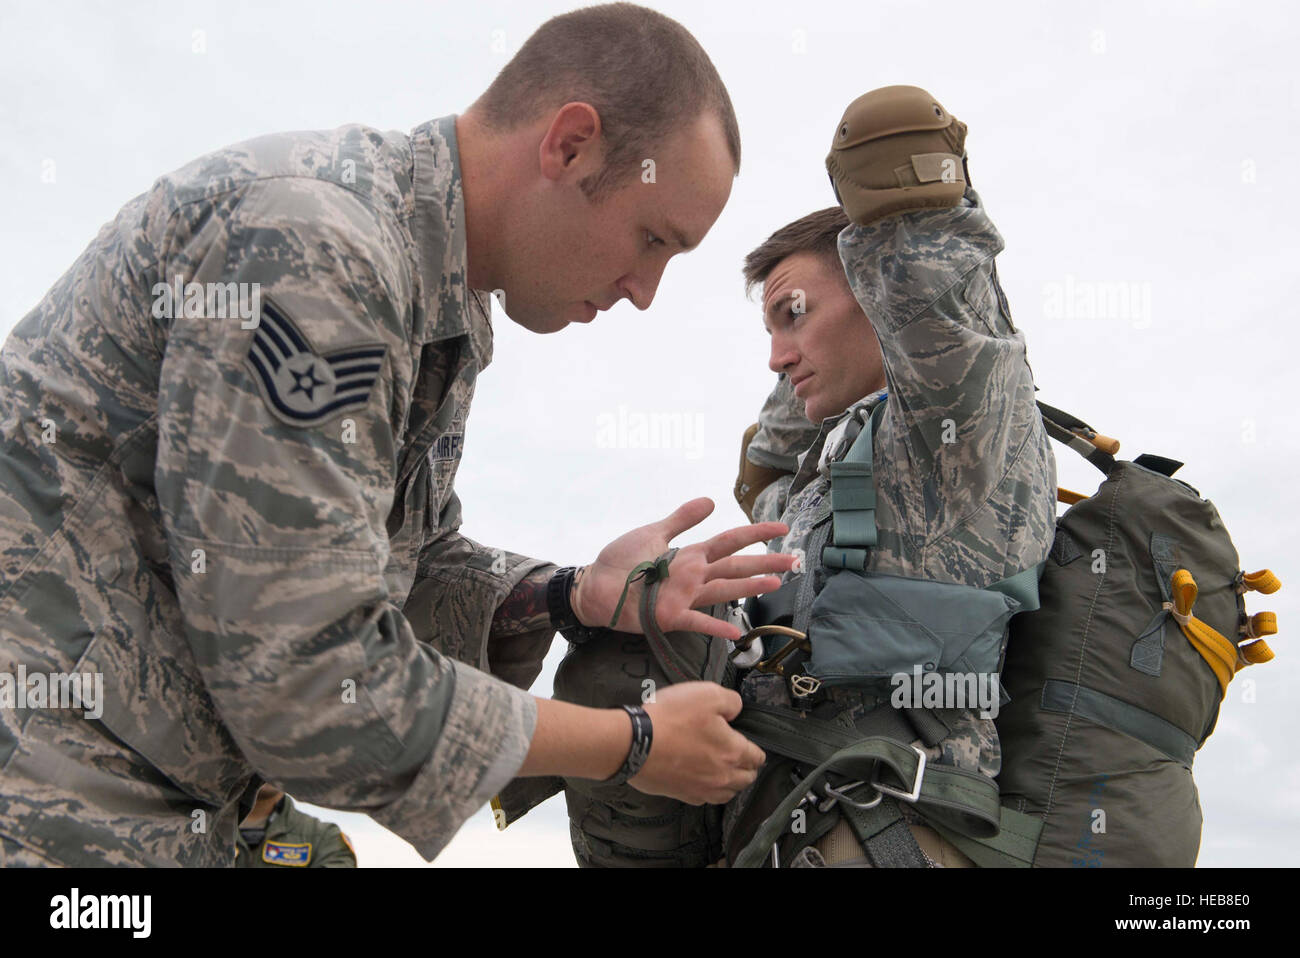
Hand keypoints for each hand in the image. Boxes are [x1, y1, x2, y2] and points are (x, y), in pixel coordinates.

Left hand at [572, 497, 794, 639]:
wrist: (594, 587)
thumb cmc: (621, 561)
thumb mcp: (653, 533)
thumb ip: (681, 519)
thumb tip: (711, 500)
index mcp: (691, 554)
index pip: (730, 540)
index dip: (756, 532)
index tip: (781, 527)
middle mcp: (693, 575)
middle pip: (736, 565)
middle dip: (765, 562)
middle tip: (794, 561)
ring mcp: (684, 596)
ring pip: (724, 589)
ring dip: (749, 586)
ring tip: (775, 583)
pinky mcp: (670, 616)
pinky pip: (697, 621)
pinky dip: (715, 627)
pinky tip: (736, 633)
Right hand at [629, 682, 764, 804]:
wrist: (635, 742)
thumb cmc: (671, 718)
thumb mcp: (707, 694)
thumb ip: (731, 701)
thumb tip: (737, 710)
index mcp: (733, 752)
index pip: (757, 757)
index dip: (756, 748)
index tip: (750, 742)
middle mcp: (721, 776)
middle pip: (746, 779)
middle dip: (747, 768)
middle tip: (740, 757)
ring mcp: (701, 788)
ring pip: (728, 793)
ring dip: (731, 783)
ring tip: (725, 771)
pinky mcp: (681, 794)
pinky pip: (704, 798)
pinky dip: (708, 790)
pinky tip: (702, 779)